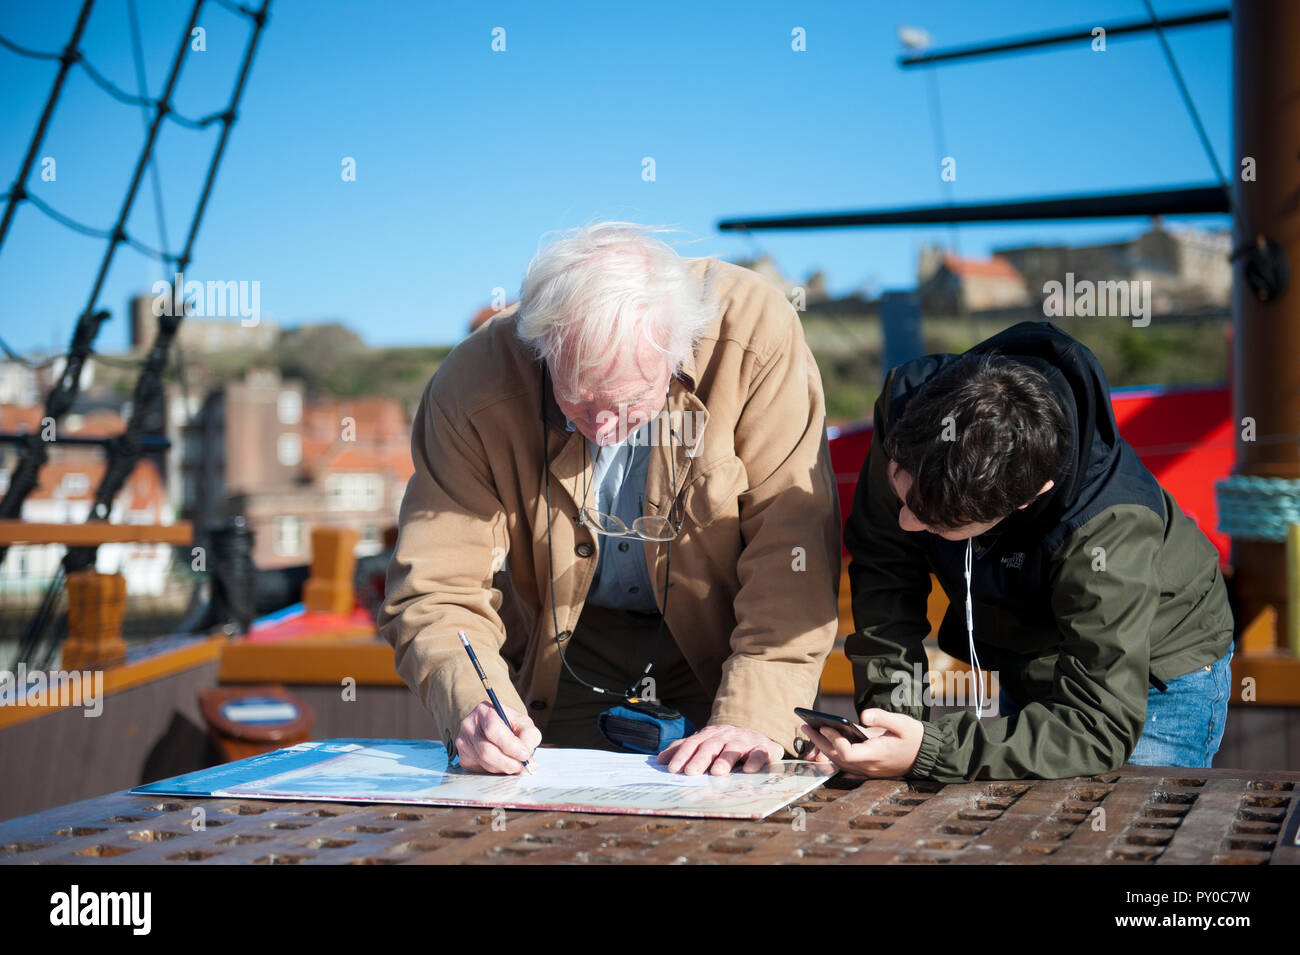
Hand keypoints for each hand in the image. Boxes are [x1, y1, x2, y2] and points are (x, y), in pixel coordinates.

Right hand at [455, 701, 542, 774]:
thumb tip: (527, 759)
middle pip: (487, 750)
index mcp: (484, 711)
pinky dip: (496, 770)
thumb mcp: (523, 723)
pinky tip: (502, 764)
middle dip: (508, 762)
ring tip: (515, 765)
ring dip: (503, 768)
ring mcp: (463, 742)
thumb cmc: (510, 724)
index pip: (494, 729)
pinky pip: (481, 769)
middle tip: (522, 767)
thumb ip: (529, 736)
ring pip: (485, 762)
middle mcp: (469, 725)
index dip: (510, 745)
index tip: (525, 755)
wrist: (494, 728)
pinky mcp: (463, 757)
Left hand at [657, 723, 783, 775]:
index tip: (672, 769)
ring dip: (725, 759)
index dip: (682, 755)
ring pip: (734, 748)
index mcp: (710, 735)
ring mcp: (745, 741)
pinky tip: (748, 770)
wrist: (759, 735)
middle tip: (690, 773)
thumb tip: (659, 759)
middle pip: (711, 746)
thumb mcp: (705, 744)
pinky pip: (759, 753)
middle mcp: (726, 736)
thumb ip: (684, 750)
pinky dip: (754, 761)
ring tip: (717, 772)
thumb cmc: (726, 744)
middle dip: (700, 759)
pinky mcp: (764, 748)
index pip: (693, 744)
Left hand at [801, 708, 923, 778]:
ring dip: (822, 747)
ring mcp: (867, 770)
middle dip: (819, 742)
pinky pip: (844, 764)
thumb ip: (882, 718)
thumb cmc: (914, 738)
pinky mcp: (866, 769)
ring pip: (838, 762)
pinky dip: (831, 753)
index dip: (834, 740)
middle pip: (837, 758)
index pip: (847, 753)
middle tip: (805, 725)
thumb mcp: (902, 723)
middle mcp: (868, 766)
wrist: (925, 755)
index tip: (825, 726)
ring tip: (809, 730)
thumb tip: (863, 715)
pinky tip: (822, 742)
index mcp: (876, 754)